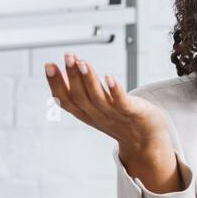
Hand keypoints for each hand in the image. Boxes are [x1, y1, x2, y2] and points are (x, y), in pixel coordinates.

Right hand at [44, 53, 179, 192]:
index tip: (49, 65)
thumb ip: (79, 93)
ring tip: (82, 62)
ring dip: (88, 79)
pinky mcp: (132, 113)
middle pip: (80, 97)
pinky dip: (115, 90)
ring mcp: (114, 115)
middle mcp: (97, 116)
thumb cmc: (120, 119)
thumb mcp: (94, 108)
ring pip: (97, 98)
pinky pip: (121, 102)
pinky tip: (109, 77)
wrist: (147, 141)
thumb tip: (64, 73)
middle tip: (68, 56)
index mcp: (85, 114)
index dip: (55, 84)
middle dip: (72, 75)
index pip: (65, 100)